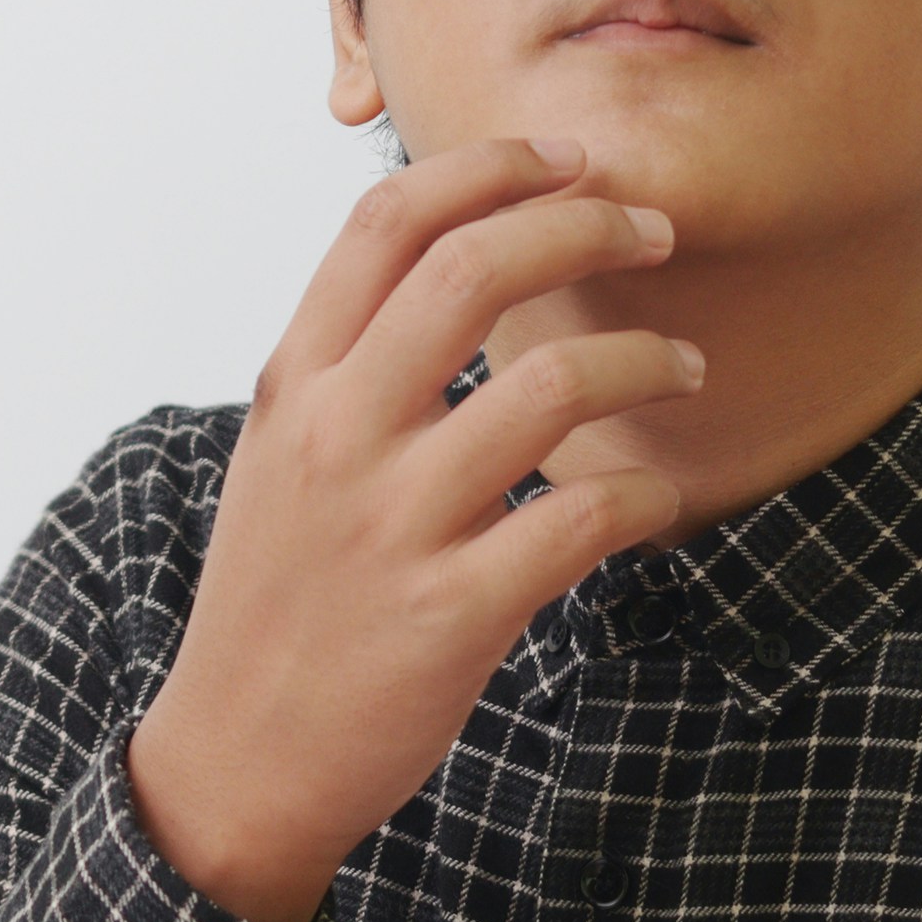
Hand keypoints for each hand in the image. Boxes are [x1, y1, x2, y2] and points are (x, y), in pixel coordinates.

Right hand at [125, 137, 701, 921]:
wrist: (236, 761)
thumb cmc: (277, 601)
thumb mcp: (280, 457)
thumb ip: (348, 365)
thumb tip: (443, 261)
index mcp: (295, 384)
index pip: (386, 222)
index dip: (491, 168)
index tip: (570, 160)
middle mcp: (338, 436)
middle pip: (474, 269)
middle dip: (588, 224)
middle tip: (654, 231)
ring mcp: (395, 524)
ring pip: (550, 384)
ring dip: (645, 358)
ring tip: (684, 367)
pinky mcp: (453, 612)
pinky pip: (581, 517)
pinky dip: (642, 492)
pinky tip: (653, 494)